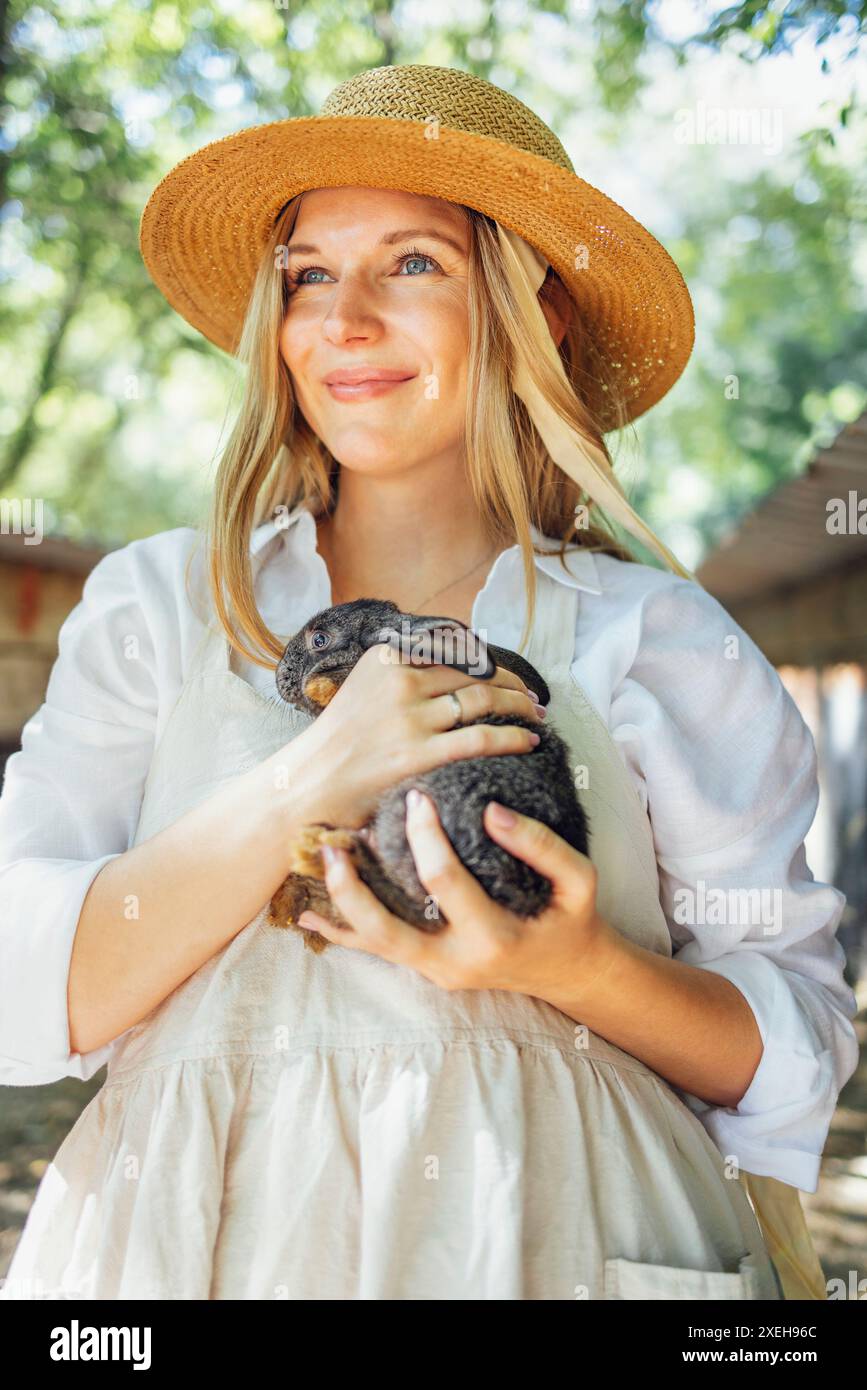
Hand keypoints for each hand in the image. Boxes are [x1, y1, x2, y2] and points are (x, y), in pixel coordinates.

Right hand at [283, 645, 545, 829]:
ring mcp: (409, 718)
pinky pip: (480, 739)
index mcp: (385, 658)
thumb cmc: (337, 744)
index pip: (453, 646)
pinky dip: (512, 737)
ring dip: (518, 706)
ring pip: (482, 700)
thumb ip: (400, 673)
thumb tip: (451, 667)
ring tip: (536, 715)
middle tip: (531, 695)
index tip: (503, 670)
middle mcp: (399, 681)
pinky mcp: (418, 754)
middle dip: (510, 682)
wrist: (306, 786)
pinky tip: (529, 742)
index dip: (487, 658)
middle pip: (473, 672)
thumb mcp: (362, 689)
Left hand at [296, 789, 617, 999]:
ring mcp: (433, 971)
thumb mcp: (578, 881)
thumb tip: (491, 811)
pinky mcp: (423, 969)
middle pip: (387, 929)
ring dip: (340, 903)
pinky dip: (340, 931)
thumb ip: (542, 846)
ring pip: (372, 943)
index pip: (444, 882)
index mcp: (492, 937)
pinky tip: (308, 911)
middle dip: (355, 885)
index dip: (426, 837)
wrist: (567, 970)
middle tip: (337, 843)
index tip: (417, 796)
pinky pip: (374, 951)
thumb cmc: (571, 919)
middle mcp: (454, 962)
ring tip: (320, 861)